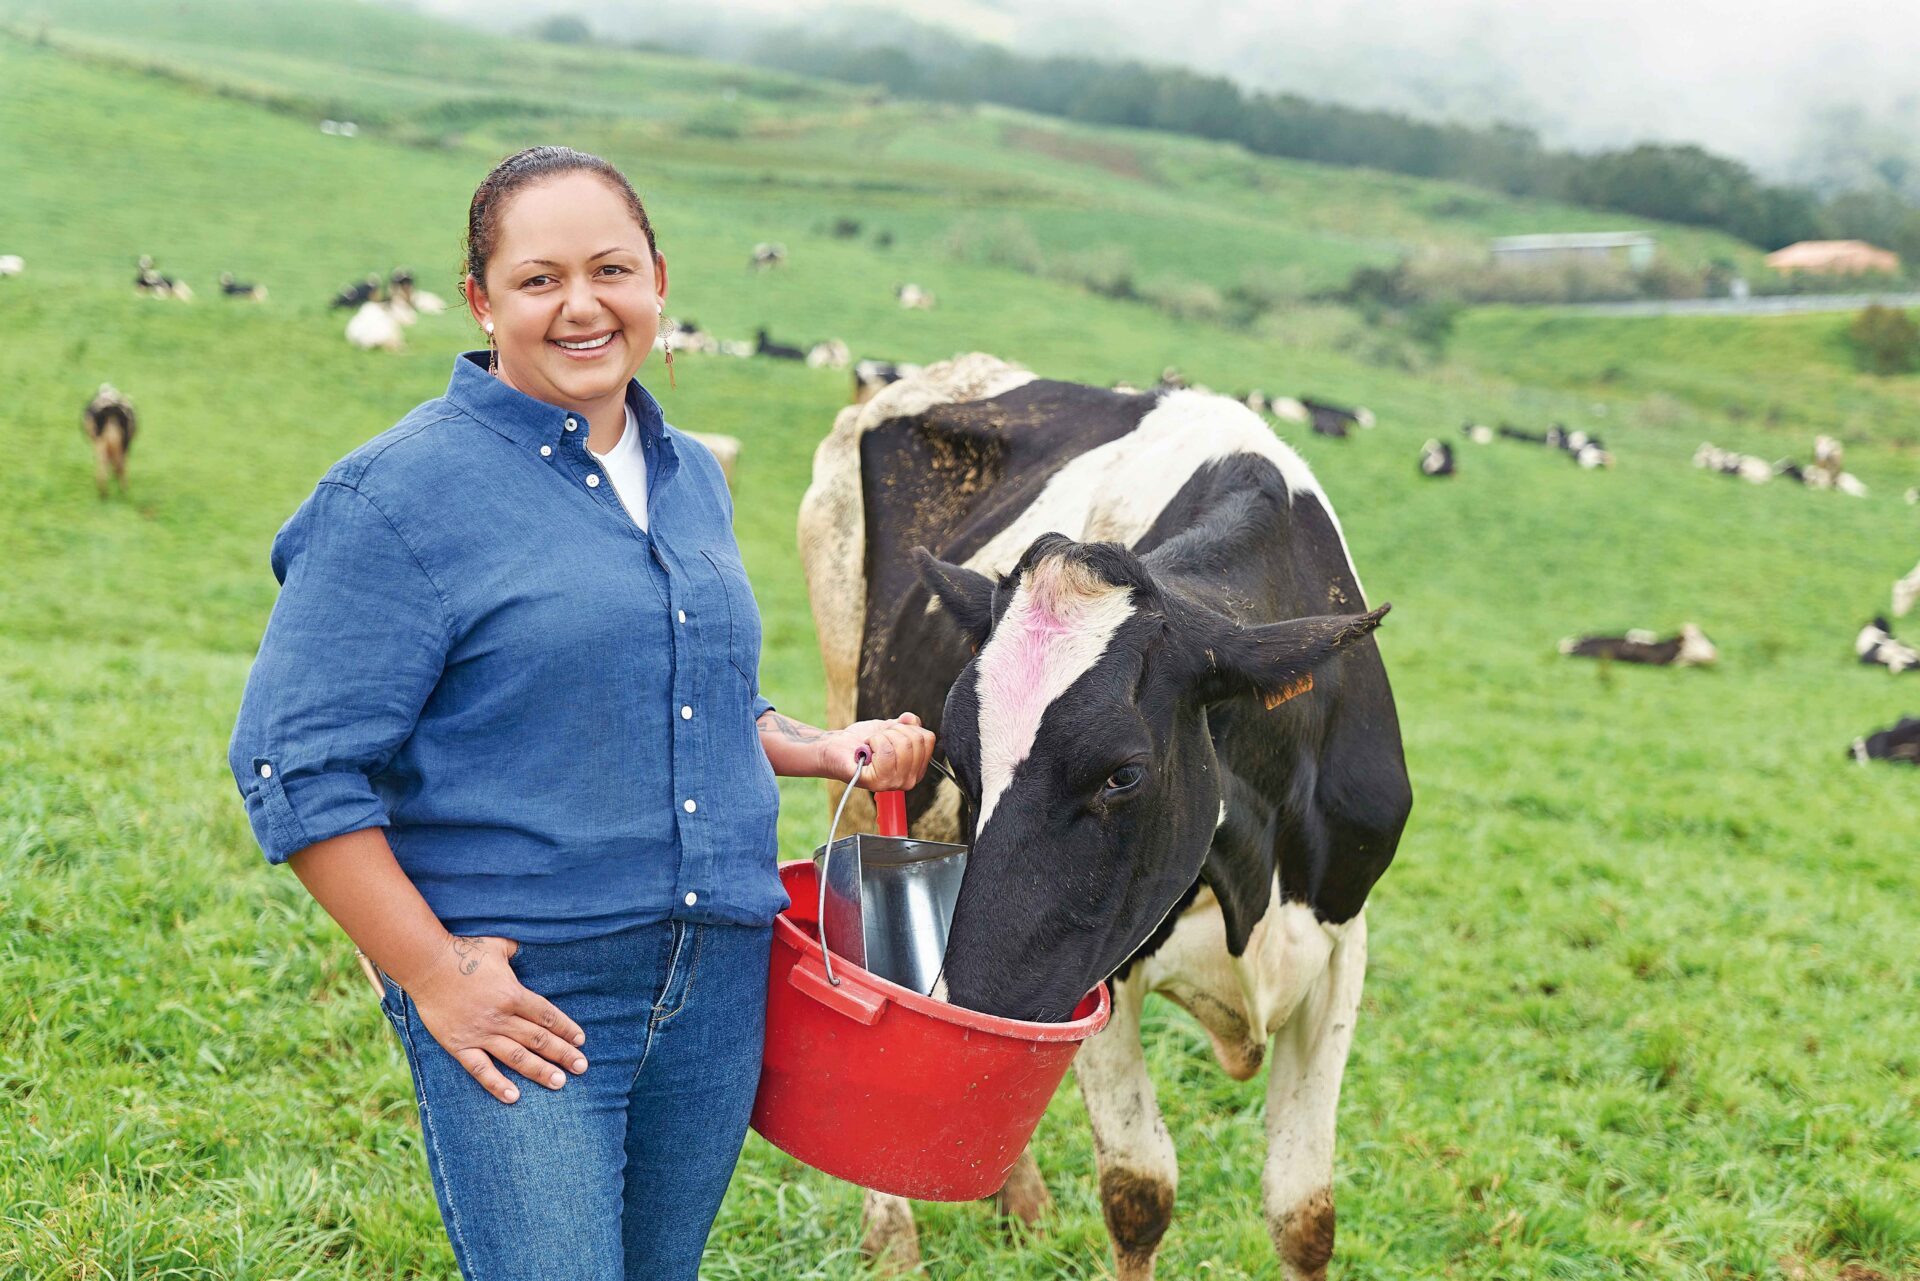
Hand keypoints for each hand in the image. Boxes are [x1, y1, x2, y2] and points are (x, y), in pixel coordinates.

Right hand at [404, 934, 588, 1105]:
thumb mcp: (499, 945)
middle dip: (562, 1054)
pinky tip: (514, 1097)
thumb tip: (533, 944)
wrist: (426, 964)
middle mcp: (500, 1017)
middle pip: (538, 1039)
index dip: (566, 1028)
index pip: (547, 1015)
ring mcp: (480, 1033)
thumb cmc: (464, 951)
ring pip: (516, 1057)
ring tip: (560, 1082)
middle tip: (582, 1067)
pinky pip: (480, 1070)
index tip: (581, 1040)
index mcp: (513, 993)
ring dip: (539, 1071)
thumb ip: (518, 950)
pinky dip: (497, 1084)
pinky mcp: (459, 1045)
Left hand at [821, 712, 936, 791]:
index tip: (891, 733)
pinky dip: (873, 742)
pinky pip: (885, 752)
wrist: (836, 747)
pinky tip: (866, 750)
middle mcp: (908, 780)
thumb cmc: (862, 740)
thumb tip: (911, 720)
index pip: (927, 738)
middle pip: (915, 741)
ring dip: (881, 736)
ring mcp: (893, 784)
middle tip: (878, 739)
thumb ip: (908, 724)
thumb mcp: (891, 727)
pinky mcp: (876, 782)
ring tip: (871, 745)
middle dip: (893, 731)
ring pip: (901, 745)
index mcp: (916, 768)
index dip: (907, 727)